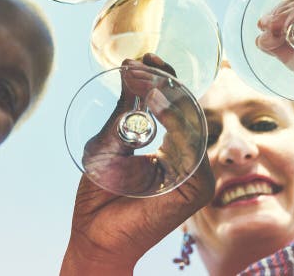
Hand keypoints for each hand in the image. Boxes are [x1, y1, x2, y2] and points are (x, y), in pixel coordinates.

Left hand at [62, 54, 213, 274]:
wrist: (95, 236)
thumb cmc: (100, 195)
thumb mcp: (109, 140)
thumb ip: (124, 109)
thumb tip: (129, 66)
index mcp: (171, 148)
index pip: (176, 105)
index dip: (163, 77)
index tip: (144, 57)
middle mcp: (187, 157)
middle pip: (188, 106)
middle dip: (164, 79)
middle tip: (141, 63)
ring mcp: (196, 172)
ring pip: (191, 119)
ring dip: (165, 92)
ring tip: (141, 77)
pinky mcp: (198, 186)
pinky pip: (191, 143)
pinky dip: (174, 118)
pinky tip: (154, 101)